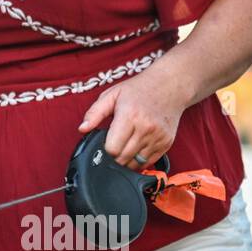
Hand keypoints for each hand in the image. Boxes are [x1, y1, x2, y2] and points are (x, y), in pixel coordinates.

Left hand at [77, 65, 191, 168]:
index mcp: (130, 116)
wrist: (169, 86)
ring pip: (136, 164)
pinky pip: (148, 162)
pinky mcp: (166, 143)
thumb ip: (94, 113)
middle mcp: (146, 129)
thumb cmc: (138, 90)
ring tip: (122, 148)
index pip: (112, 148)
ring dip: (125, 161)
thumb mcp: (112, 95)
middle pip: (123, 159)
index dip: (104, 149)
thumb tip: (82, 129)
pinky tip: (134, 149)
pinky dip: (139, 161)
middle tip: (111, 146)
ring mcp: (158, 137)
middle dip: (113, 157)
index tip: (103, 143)